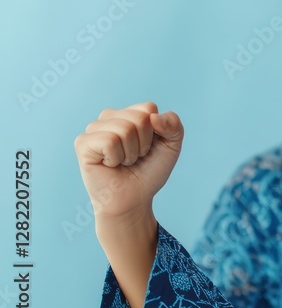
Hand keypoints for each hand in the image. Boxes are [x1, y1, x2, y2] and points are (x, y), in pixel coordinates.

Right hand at [74, 101, 182, 225]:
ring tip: (122, 162)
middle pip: (139, 118)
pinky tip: (110, 164)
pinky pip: (109, 141)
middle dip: (144, 143)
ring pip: (124, 129)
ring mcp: (94, 129)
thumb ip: (173, 124)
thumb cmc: (149, 171)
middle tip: (134, 157)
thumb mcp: (172, 145)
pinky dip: (116, 158)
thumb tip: (153, 116)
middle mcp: (109, 117)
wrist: (134, 199)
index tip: (149, 147)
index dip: (156, 132)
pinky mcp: (83, 143)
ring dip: (130, 153)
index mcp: (129, 113)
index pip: (148, 108)